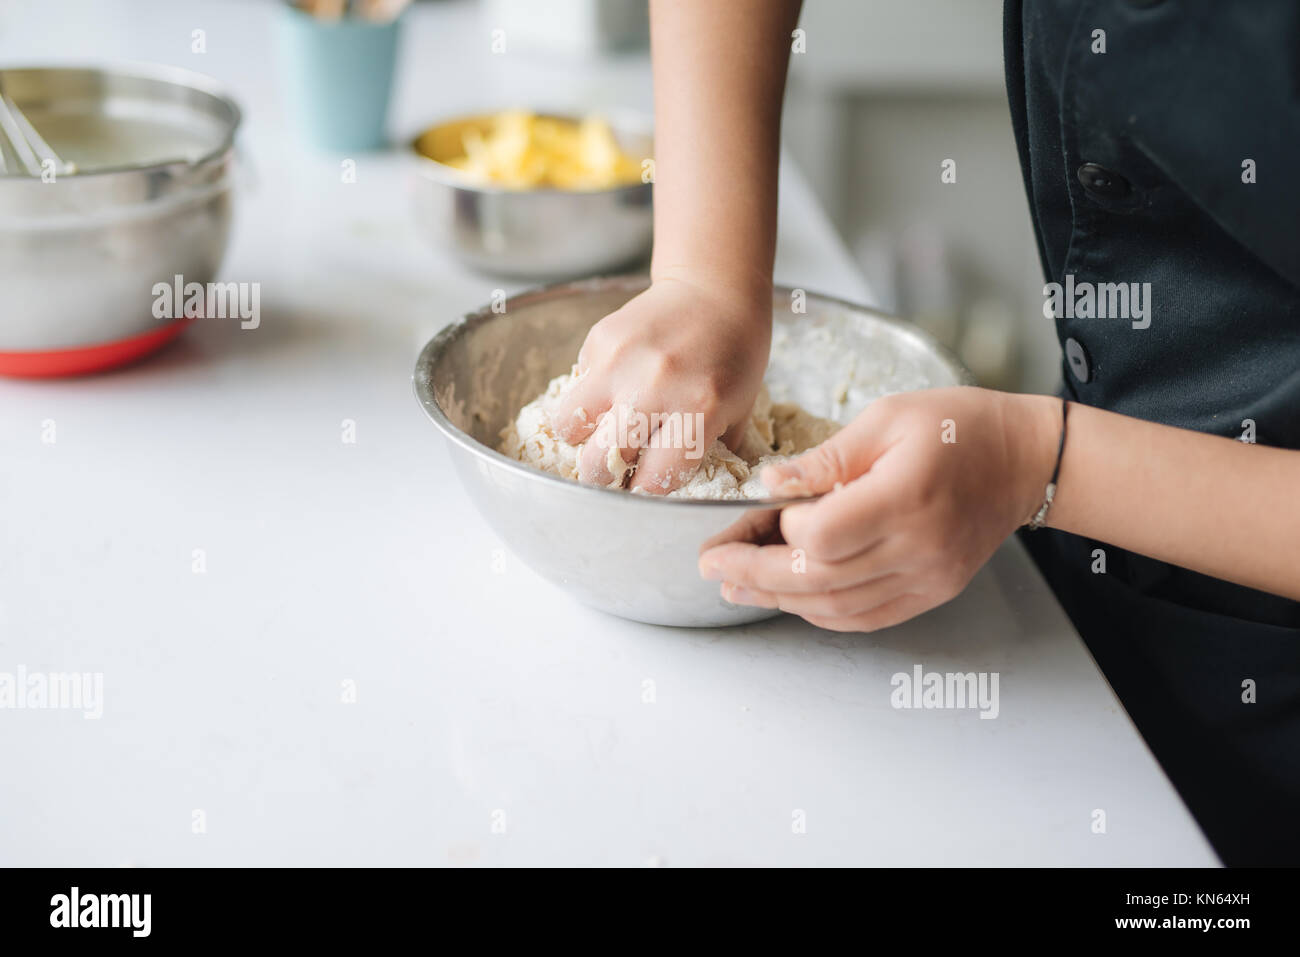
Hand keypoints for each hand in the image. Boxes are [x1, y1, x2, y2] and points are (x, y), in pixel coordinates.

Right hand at [548, 275, 771, 492]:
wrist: (716, 291)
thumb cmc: (735, 356)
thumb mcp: (738, 411)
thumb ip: (710, 452)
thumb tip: (681, 491)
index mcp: (698, 412)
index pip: (652, 481)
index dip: (645, 490)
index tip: (642, 486)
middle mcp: (654, 389)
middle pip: (599, 462)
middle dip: (602, 474)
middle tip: (610, 469)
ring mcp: (621, 362)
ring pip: (568, 425)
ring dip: (581, 434)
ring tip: (600, 428)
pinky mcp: (600, 340)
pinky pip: (576, 384)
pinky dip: (590, 392)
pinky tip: (614, 383)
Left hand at [697, 387, 1060, 630]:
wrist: (1024, 459)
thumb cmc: (957, 427)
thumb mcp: (886, 419)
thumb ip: (825, 459)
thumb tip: (770, 485)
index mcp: (904, 498)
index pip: (820, 537)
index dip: (781, 529)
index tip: (763, 511)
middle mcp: (917, 549)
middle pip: (817, 580)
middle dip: (755, 574)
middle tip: (713, 565)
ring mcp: (927, 578)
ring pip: (836, 606)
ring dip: (778, 599)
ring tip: (735, 586)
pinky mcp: (931, 592)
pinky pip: (865, 616)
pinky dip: (820, 610)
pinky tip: (788, 597)